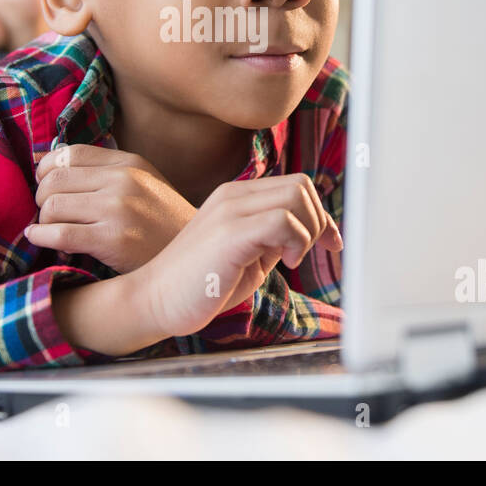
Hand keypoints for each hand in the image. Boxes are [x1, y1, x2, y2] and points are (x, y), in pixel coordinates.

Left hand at [26, 144, 196, 273]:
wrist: (196, 261)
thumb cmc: (162, 226)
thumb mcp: (144, 185)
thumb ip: (107, 172)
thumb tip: (51, 161)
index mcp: (129, 163)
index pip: (70, 153)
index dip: (47, 168)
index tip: (45, 184)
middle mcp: (123, 180)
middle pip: (54, 179)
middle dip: (42, 198)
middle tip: (49, 214)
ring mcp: (118, 209)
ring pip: (52, 206)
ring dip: (45, 221)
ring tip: (55, 231)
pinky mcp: (112, 240)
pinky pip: (60, 233)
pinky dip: (42, 237)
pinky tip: (40, 240)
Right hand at [131, 173, 342, 339]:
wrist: (155, 300)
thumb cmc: (202, 285)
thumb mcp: (250, 256)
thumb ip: (276, 238)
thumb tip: (315, 232)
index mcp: (237, 198)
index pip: (296, 186)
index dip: (321, 215)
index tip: (330, 245)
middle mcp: (233, 195)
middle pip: (302, 185)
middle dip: (318, 221)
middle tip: (304, 254)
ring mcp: (230, 210)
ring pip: (297, 195)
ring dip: (308, 230)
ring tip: (290, 259)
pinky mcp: (229, 232)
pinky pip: (283, 220)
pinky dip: (297, 241)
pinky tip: (285, 263)